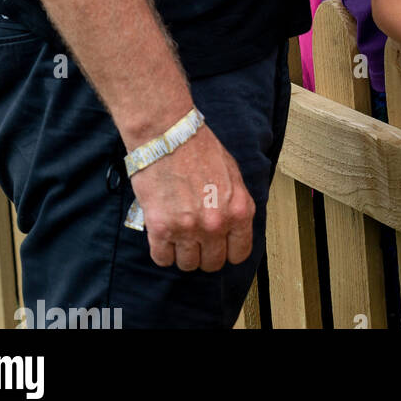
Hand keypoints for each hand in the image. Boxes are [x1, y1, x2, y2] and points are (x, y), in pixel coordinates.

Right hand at [129, 124, 254, 271]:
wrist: (169, 135)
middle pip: (212, 263)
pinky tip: (163, 235)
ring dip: (182, 253)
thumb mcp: (233, 175)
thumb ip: (235, 204)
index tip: (219, 246)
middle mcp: (216, 224)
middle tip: (196, 238)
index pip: (239, 253)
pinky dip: (162, 251)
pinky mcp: (161, 229)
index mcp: (240, 210)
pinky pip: (162, 259)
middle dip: (204, 253)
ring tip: (178, 233)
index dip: (228, 251)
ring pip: (187, 265)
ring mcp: (188, 229)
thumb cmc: (200, 149)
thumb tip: (234, 228)